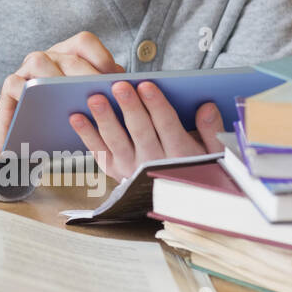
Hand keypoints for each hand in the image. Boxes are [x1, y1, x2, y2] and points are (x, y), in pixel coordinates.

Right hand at [0, 31, 124, 153]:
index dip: (102, 58)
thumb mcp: (83, 101)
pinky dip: (26, 96)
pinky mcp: (9, 86)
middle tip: (99, 96)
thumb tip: (125, 88)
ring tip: (70, 101)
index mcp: (67, 55)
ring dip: (55, 80)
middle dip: (86, 76)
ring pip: (39, 63)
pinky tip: (39, 112)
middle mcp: (47, 57)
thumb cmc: (61, 114)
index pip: (85, 42)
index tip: (115, 81)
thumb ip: (102, 91)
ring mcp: (25, 69)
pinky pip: (15, 85)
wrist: (26, 130)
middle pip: (67, 58)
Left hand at [68, 80, 224, 181]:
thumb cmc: (198, 171)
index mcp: (181, 155)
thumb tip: (207, 107)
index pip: (168, 126)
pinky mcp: (115, 172)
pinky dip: (86, 135)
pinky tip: (76, 117)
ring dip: (104, 119)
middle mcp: (154, 163)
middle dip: (129, 107)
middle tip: (119, 86)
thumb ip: (211, 130)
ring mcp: (131, 169)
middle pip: (140, 131)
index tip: (147, 85)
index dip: (156, 105)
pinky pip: (99, 152)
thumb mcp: (215, 154)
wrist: (181, 206)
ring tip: (95, 99)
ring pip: (116, 141)